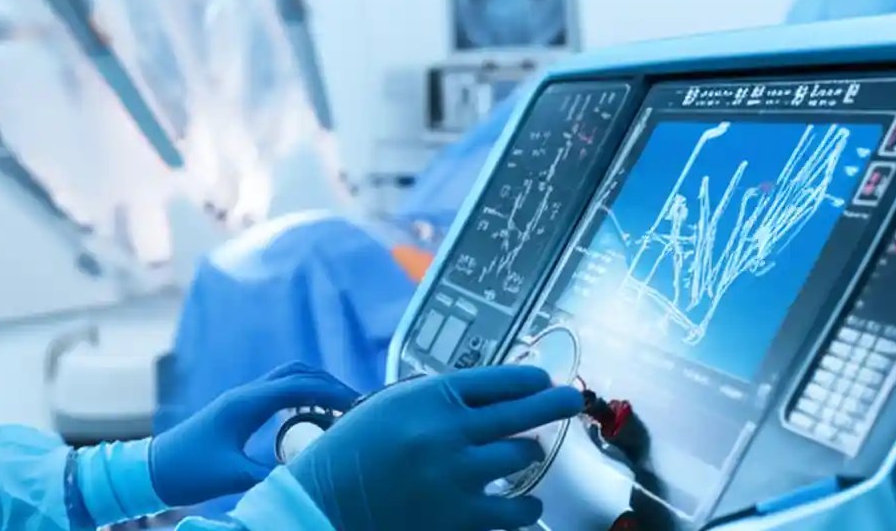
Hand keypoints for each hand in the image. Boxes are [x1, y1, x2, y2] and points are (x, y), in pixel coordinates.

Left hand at [149, 362, 357, 506]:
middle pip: (297, 372)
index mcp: (246, 403)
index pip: (298, 386)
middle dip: (328, 383)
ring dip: (315, 386)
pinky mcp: (239, 408)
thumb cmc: (188, 471)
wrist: (154, 468)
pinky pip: (278, 391)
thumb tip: (305, 477)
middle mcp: (246, 393)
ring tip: (339, 408)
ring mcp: (242, 398)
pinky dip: (301, 395)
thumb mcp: (232, 476)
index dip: (331, 392)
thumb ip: (269, 475)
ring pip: (287, 377)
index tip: (357, 404)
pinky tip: (311, 417)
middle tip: (355, 403)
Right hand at [290, 365, 583, 530]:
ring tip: (526, 459)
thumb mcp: (389, 409)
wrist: (323, 508)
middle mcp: (448, 433)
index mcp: (427, 398)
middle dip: (554, 404)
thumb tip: (489, 400)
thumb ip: (435, 402)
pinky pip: (516, 511)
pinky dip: (525, 507)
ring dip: (527, 458)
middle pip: (522, 413)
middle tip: (572, 401)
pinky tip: (526, 505)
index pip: (496, 379)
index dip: (528, 378)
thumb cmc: (352, 455)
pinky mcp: (461, 520)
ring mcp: (458, 478)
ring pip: (522, 459)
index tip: (544, 379)